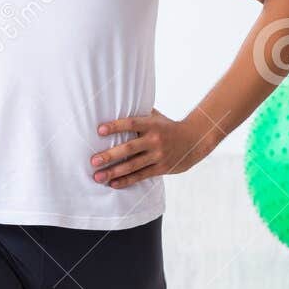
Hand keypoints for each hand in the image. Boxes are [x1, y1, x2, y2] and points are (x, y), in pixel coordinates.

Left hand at [90, 110, 208, 188]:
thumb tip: (116, 105)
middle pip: (129, 148)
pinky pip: (141, 176)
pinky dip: (126, 180)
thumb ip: (139, 114)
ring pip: (133, 165)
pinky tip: (113, 183)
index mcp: (151, 124)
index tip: (99, 130)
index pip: (131, 123)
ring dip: (114, 172)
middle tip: (93, 161)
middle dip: (110, 155)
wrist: (195, 140)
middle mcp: (154, 140)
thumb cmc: (168, 127)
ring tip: (97, 176)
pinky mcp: (161, 168)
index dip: (115, 126)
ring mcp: (158, 155)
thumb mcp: (156, 117)